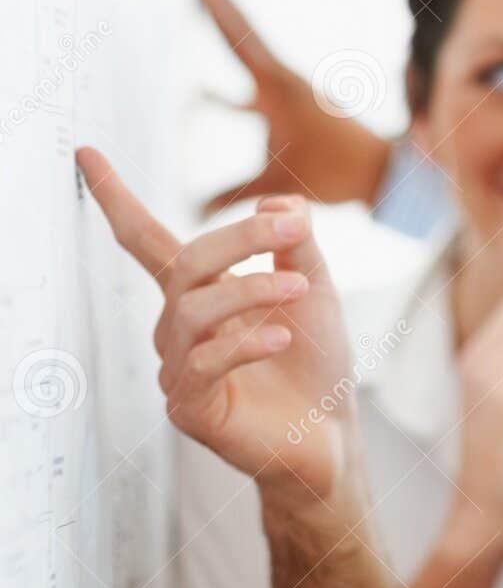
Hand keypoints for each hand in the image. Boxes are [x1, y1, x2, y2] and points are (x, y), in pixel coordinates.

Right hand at [78, 147, 356, 498]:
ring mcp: (179, 368)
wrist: (331, 433)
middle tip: (292, 230)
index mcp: (201, 293)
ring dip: (251, 289)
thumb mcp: (315, 291)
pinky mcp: (189, 408)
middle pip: (186, 264)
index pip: (148, 241)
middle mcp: (179, 328)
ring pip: (194, 309)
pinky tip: (280, 339)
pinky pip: (202, 363)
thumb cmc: (316, 362)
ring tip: (299, 289)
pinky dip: (245, 343)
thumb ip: (296, 245)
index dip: (116, 199)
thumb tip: (279, 201)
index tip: (87, 154)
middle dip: (239, 237)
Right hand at [198, 0, 391, 213]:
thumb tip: (189, 212)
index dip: (213, 0)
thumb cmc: (337, 172)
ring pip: (244, 44)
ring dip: (222, 19)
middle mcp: (278, 76)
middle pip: (237, 26)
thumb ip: (231, 195)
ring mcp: (282, 86)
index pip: (237, 33)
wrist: (379, 173)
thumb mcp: (279, 182)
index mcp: (277, 86)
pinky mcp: (284, 100)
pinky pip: (248, 71)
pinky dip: (230, 62)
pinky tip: (198, 80)